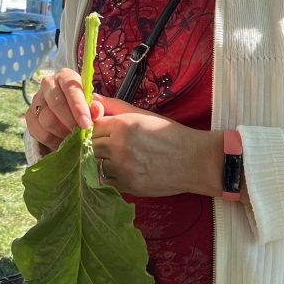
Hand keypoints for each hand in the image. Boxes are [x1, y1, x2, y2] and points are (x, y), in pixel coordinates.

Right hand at [25, 68, 102, 150]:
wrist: (67, 114)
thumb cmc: (84, 106)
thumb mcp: (93, 105)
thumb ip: (96, 108)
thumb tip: (96, 111)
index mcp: (65, 77)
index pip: (70, 89)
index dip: (78, 107)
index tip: (86, 124)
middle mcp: (48, 84)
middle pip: (56, 104)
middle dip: (70, 122)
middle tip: (81, 135)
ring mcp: (36, 99)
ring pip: (46, 120)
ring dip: (61, 133)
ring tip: (73, 139)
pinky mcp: (29, 115)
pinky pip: (38, 132)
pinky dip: (51, 140)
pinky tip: (61, 142)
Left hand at [91, 97, 221, 197]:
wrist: (193, 160)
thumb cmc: (169, 135)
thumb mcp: (143, 115)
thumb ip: (115, 106)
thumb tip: (92, 97)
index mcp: (122, 125)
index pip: (92, 126)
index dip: (96, 128)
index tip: (104, 131)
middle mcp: (119, 146)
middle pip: (90, 145)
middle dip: (97, 145)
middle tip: (110, 146)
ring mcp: (122, 168)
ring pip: (95, 164)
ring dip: (102, 161)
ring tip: (118, 158)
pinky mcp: (127, 185)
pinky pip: (106, 180)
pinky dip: (111, 176)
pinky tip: (124, 170)